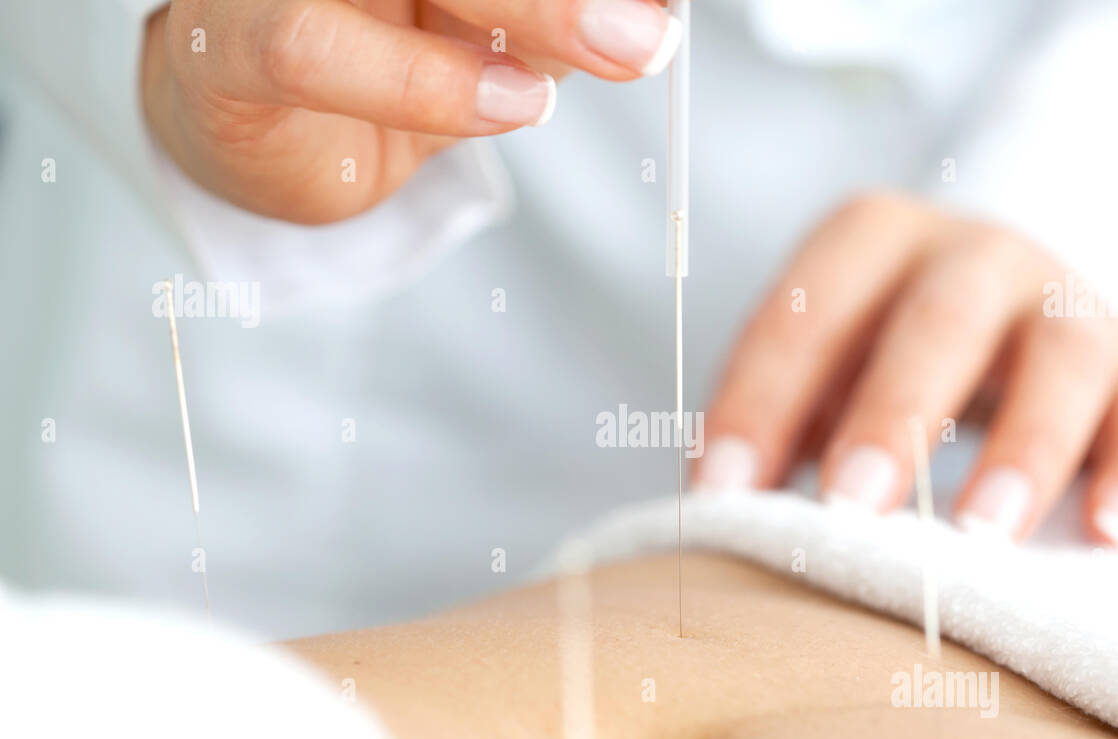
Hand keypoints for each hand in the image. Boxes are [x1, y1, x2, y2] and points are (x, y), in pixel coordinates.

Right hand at [141, 0, 680, 222]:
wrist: (265, 129)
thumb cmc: (384, 57)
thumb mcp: (495, 27)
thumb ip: (556, 13)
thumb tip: (655, 10)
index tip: (669, 1)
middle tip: (661, 23)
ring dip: (540, 8)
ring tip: (627, 50)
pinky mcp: (229, 38)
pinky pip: (319, 50)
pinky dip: (428, 82)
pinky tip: (514, 103)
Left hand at [697, 193, 1117, 547]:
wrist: (1012, 314)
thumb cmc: (881, 355)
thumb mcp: (822, 366)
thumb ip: (777, 421)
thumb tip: (719, 515)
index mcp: (875, 241)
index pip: (809, 312)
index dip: (761, 400)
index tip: (722, 495)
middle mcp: (977, 256)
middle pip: (938, 323)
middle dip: (891, 416)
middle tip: (849, 510)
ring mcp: (1066, 305)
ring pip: (1059, 361)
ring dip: (1022, 448)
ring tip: (983, 535)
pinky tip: (1113, 533)